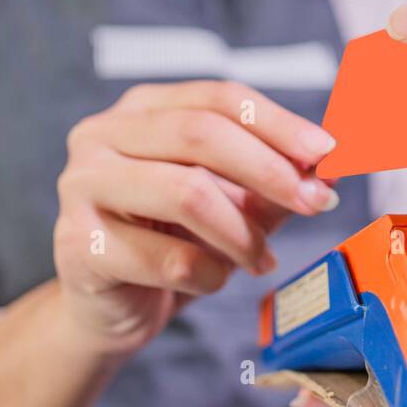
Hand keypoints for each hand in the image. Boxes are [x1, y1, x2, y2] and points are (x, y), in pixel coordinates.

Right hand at [54, 80, 337, 353]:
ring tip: (263, 258)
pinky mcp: (78, 244)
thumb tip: (328, 168)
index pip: (219, 97)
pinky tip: (215, 280)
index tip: (327, 151)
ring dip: (242, 232)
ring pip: (185, 192)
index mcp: (143, 109)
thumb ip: (273, 181)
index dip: (279, 122)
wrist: (110, 309)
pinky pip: (167, 257)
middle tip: (315, 202)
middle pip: (201, 134)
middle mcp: (103, 134)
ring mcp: (81, 186)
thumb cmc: (171, 243)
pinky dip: (209, 274)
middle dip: (270, 169)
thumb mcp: (231, 205)